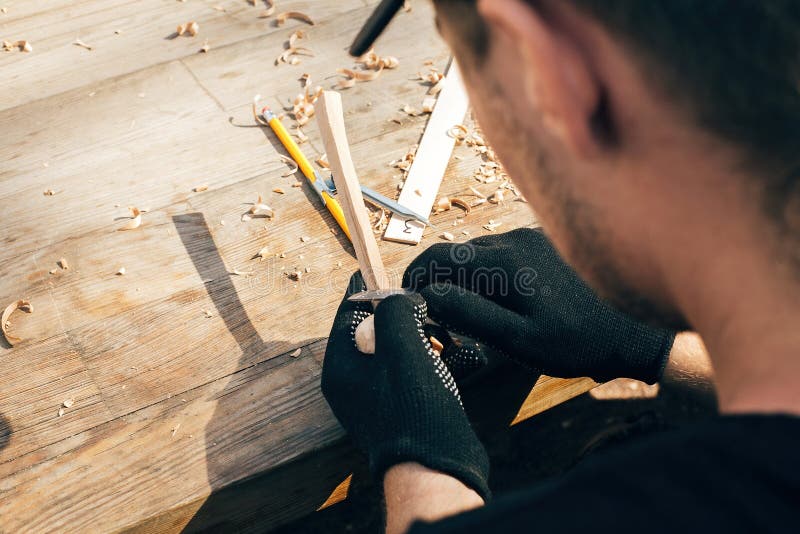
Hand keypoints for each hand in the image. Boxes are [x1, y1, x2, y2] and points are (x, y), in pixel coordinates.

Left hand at [322, 272, 490, 500]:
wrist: (436, 468)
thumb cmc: (414, 407)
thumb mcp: (401, 344)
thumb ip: (396, 309)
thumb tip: (403, 300)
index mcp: (341, 368)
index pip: (348, 314)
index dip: (370, 292)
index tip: (387, 275)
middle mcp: (354, 385)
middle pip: (376, 333)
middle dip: (406, 318)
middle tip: (428, 311)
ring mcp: (380, 402)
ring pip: (401, 354)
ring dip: (427, 341)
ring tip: (449, 338)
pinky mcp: (406, 413)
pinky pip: (417, 376)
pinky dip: (437, 364)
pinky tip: (464, 360)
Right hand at [403, 228, 675, 383]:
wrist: (637, 331)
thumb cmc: (578, 341)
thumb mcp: (520, 338)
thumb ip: (471, 314)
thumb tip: (429, 295)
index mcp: (503, 260)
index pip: (439, 257)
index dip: (416, 278)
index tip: (408, 302)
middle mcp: (514, 239)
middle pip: (457, 254)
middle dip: (439, 283)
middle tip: (439, 320)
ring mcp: (532, 239)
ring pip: (480, 254)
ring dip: (464, 280)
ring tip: (469, 317)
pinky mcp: (545, 246)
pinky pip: (503, 255)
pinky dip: (489, 275)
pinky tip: (501, 303)